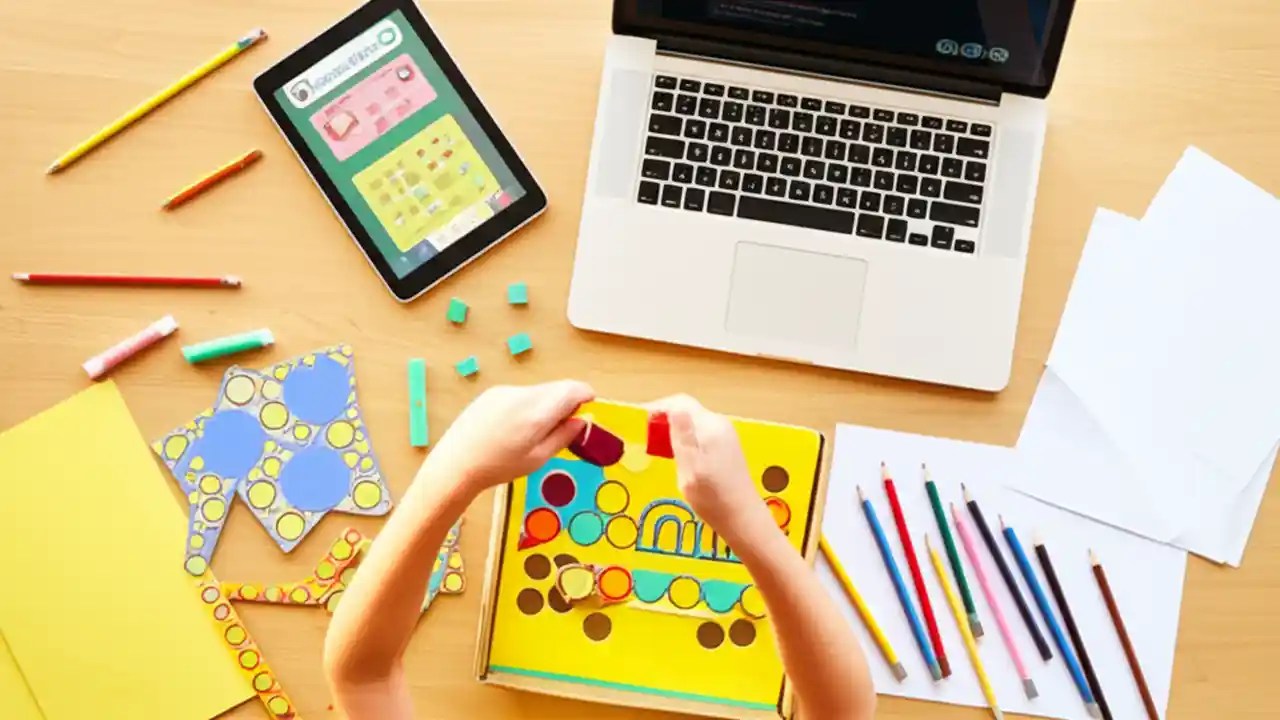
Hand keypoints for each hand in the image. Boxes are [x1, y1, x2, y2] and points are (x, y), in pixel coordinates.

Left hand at [423, 380, 594, 492]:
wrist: (456, 463)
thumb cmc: (498, 467)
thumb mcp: (537, 458)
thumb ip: (563, 436)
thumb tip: (581, 422)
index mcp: (537, 412)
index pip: (574, 389)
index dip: (586, 397)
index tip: (588, 409)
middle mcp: (523, 395)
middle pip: (557, 388)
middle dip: (566, 403)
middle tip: (561, 427)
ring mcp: (505, 391)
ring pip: (539, 391)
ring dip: (545, 405)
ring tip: (531, 433)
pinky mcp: (492, 393)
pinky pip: (520, 394)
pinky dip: (527, 405)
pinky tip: (513, 428)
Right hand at [646, 395, 777, 547]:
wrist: (742, 518)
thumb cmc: (713, 498)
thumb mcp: (690, 468)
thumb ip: (683, 436)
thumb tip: (674, 407)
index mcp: (710, 427)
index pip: (679, 403)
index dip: (657, 408)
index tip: (638, 421)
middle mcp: (719, 425)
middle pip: (686, 411)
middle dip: (664, 420)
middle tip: (644, 438)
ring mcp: (725, 435)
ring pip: (692, 423)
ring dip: (673, 431)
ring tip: (656, 448)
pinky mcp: (726, 447)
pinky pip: (699, 434)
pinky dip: (684, 440)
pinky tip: (676, 457)